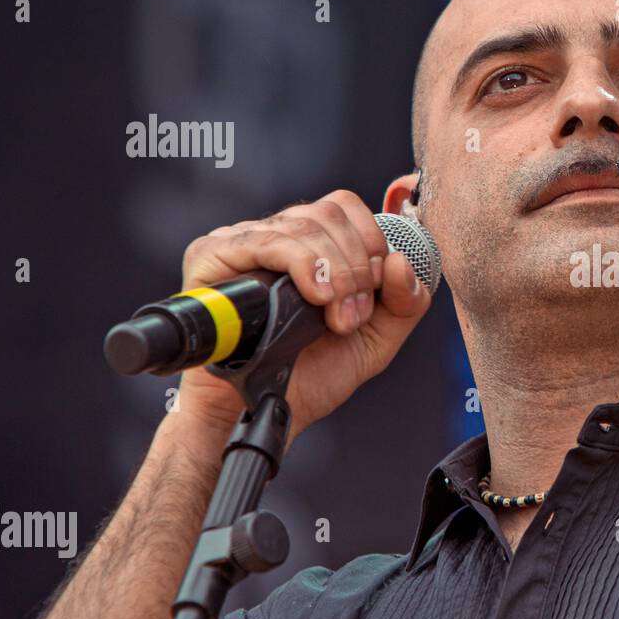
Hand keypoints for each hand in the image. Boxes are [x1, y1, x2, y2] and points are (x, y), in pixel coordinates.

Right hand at [170, 189, 431, 442]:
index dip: (370, 240)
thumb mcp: (377, 339)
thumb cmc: (313, 376)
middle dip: (356, 266)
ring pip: (305, 225)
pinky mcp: (213, 255)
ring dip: (336, 274)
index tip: (377, 288)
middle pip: (329, 213)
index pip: (343, 206)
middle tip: (353, 316)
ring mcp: (242, 242)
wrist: (269, 412)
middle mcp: (275, 236)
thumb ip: (405, 302)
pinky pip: (268, 241)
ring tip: (336, 321)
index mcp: (309, 245)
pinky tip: (316, 298)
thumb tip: (400, 260)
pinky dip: (305, 265)